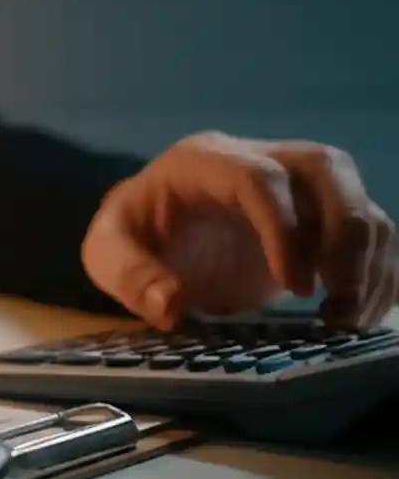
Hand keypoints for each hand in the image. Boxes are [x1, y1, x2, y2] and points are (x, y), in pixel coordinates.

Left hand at [82, 131, 395, 328]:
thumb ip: (130, 276)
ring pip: (357, 197)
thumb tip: (170, 306)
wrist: (151, 234)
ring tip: (347, 318)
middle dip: (346, 233)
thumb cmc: (131, 237)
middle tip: (338, 297)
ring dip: (369, 257)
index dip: (284, 229)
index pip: (259, 179)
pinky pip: (368, 229)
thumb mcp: (106, 254)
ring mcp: (294, 187)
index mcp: (204, 161)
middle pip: (327, 167)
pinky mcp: (316, 218)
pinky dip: (377, 270)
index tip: (292, 287)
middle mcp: (259, 160)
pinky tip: (358, 314)